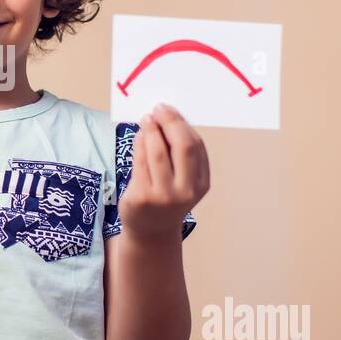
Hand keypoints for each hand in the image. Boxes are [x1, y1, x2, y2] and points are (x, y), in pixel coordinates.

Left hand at [117, 102, 209, 240]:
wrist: (150, 231)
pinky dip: (140, 143)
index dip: (182, 124)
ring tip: (147, 119)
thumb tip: (167, 119)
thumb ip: (180, 155)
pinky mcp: (141, 197)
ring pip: (158, 152)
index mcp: (201, 184)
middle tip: (159, 108)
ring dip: (151, 130)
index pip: (196, 146)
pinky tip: (139, 135)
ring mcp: (163, 196)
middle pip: (182, 146)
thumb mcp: (182, 181)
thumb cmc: (166, 198)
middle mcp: (186, 191)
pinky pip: (140, 162)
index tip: (170, 110)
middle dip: (170, 122)